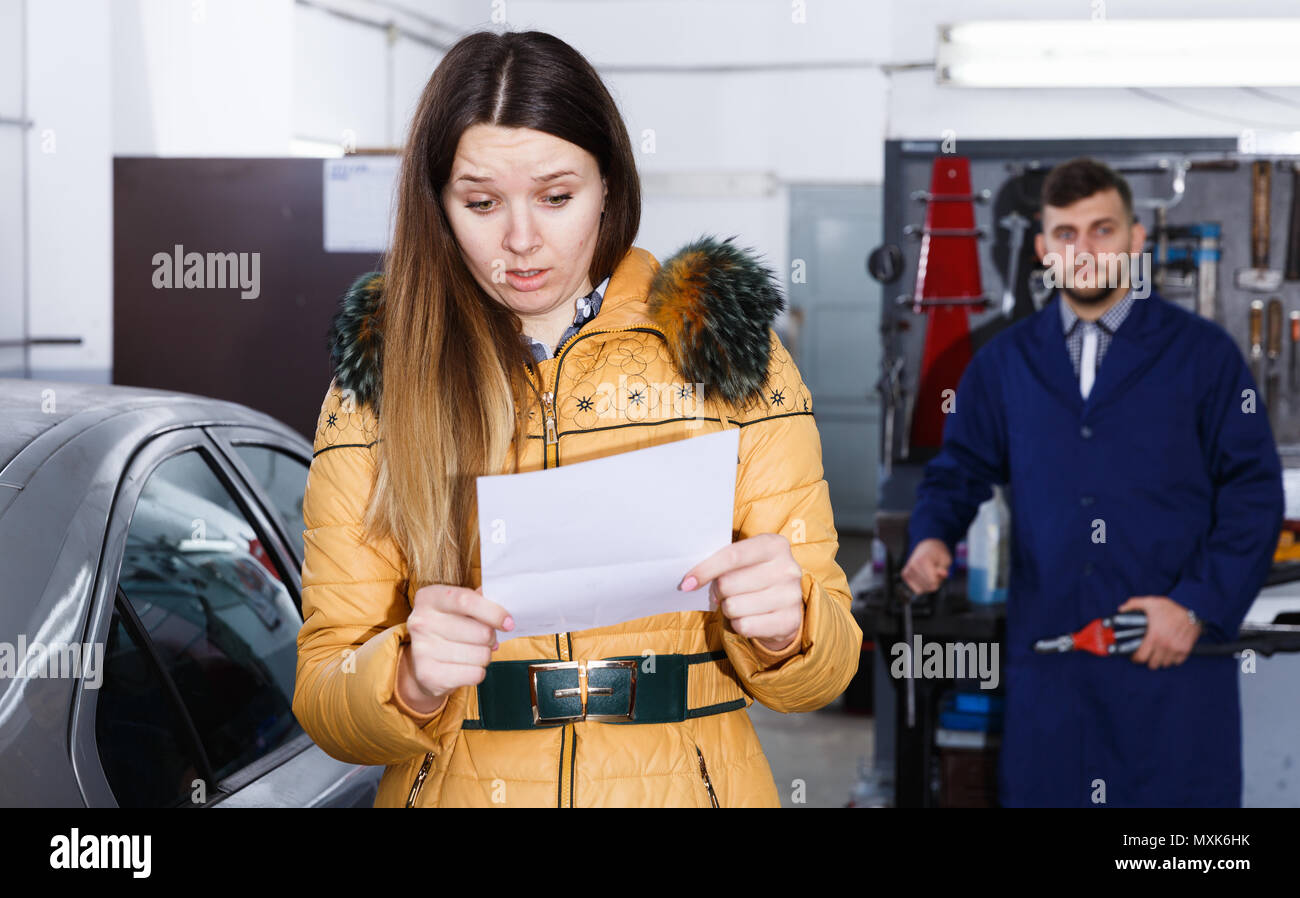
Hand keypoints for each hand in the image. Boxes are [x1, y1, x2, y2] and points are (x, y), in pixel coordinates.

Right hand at [396, 584, 513, 714]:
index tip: (509, 623)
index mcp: (429, 598)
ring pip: (481, 655)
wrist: (419, 663)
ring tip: (471, 653)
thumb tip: (504, 610)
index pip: (466, 601)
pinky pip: (475, 674)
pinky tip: (464, 666)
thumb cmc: (447, 628)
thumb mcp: (457, 607)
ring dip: (484, 656)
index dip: (493, 612)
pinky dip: (477, 672)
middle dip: (491, 638)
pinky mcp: (428, 675)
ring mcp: (422, 649)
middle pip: (481, 632)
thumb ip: (479, 601)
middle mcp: (421, 622)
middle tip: (485, 639)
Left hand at [678, 533, 803, 652]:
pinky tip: (750, 618)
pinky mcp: (790, 621)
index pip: (732, 556)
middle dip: (718, 592)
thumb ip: (721, 563)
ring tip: (741, 605)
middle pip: (728, 583)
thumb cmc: (755, 577)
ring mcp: (791, 596)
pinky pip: (745, 626)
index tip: (687, 582)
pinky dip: (739, 625)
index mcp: (774, 545)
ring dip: (729, 609)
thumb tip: (690, 582)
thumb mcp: (744, 561)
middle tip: (725, 593)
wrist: (785, 608)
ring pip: (734, 607)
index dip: (705, 570)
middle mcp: (787, 568)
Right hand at [901, 538, 950, 594]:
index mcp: (923, 560)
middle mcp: (913, 565)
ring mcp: (907, 570)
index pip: (933, 582)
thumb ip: (944, 568)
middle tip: (936, 573)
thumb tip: (944, 574)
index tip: (941, 572)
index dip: (940, 580)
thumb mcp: (946, 559)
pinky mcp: (905, 575)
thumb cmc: (938, 555)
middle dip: (935, 583)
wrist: (926, 547)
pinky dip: (922, 586)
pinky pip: (916, 590)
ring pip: (922, 590)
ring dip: (929, 585)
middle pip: (928, 586)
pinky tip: (924, 578)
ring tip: (930, 575)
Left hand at [1118, 595, 1201, 669]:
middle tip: (1147, 654)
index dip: (1136, 658)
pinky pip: (1177, 662)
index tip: (1134, 656)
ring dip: (1160, 660)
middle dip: (1148, 660)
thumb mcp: (1150, 602)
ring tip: (1157, 653)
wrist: (1193, 609)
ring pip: (1164, 664)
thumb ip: (1133, 604)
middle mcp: (1165, 645)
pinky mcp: (1186, 649)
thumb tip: (1121, 609)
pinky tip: (1169, 652)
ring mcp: (1176, 649)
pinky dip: (1172, 659)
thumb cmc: (1171, 607)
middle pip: (1153, 664)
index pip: (1141, 657)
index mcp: (1154, 636)